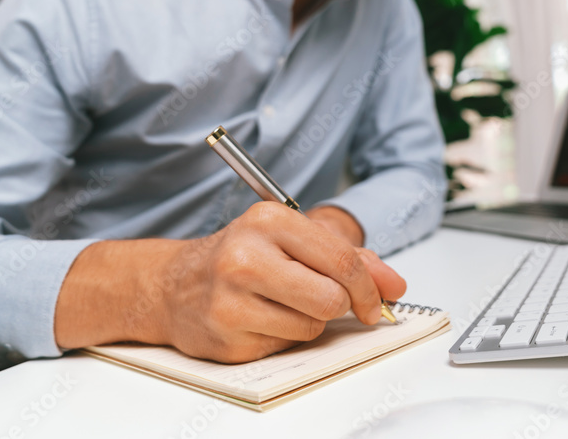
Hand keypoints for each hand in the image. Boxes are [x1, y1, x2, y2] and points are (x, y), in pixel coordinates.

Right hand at [150, 201, 405, 362]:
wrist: (173, 284)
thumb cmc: (241, 258)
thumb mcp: (294, 241)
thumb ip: (350, 259)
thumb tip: (393, 284)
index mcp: (269, 220)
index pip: (341, 260)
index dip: (368, 288)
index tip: (375, 302)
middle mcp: (246, 256)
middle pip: (331, 298)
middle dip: (339, 306)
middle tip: (330, 302)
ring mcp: (231, 298)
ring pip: (311, 327)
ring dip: (309, 322)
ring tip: (283, 304)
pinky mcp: (226, 336)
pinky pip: (284, 346)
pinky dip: (283, 337)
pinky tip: (261, 319)